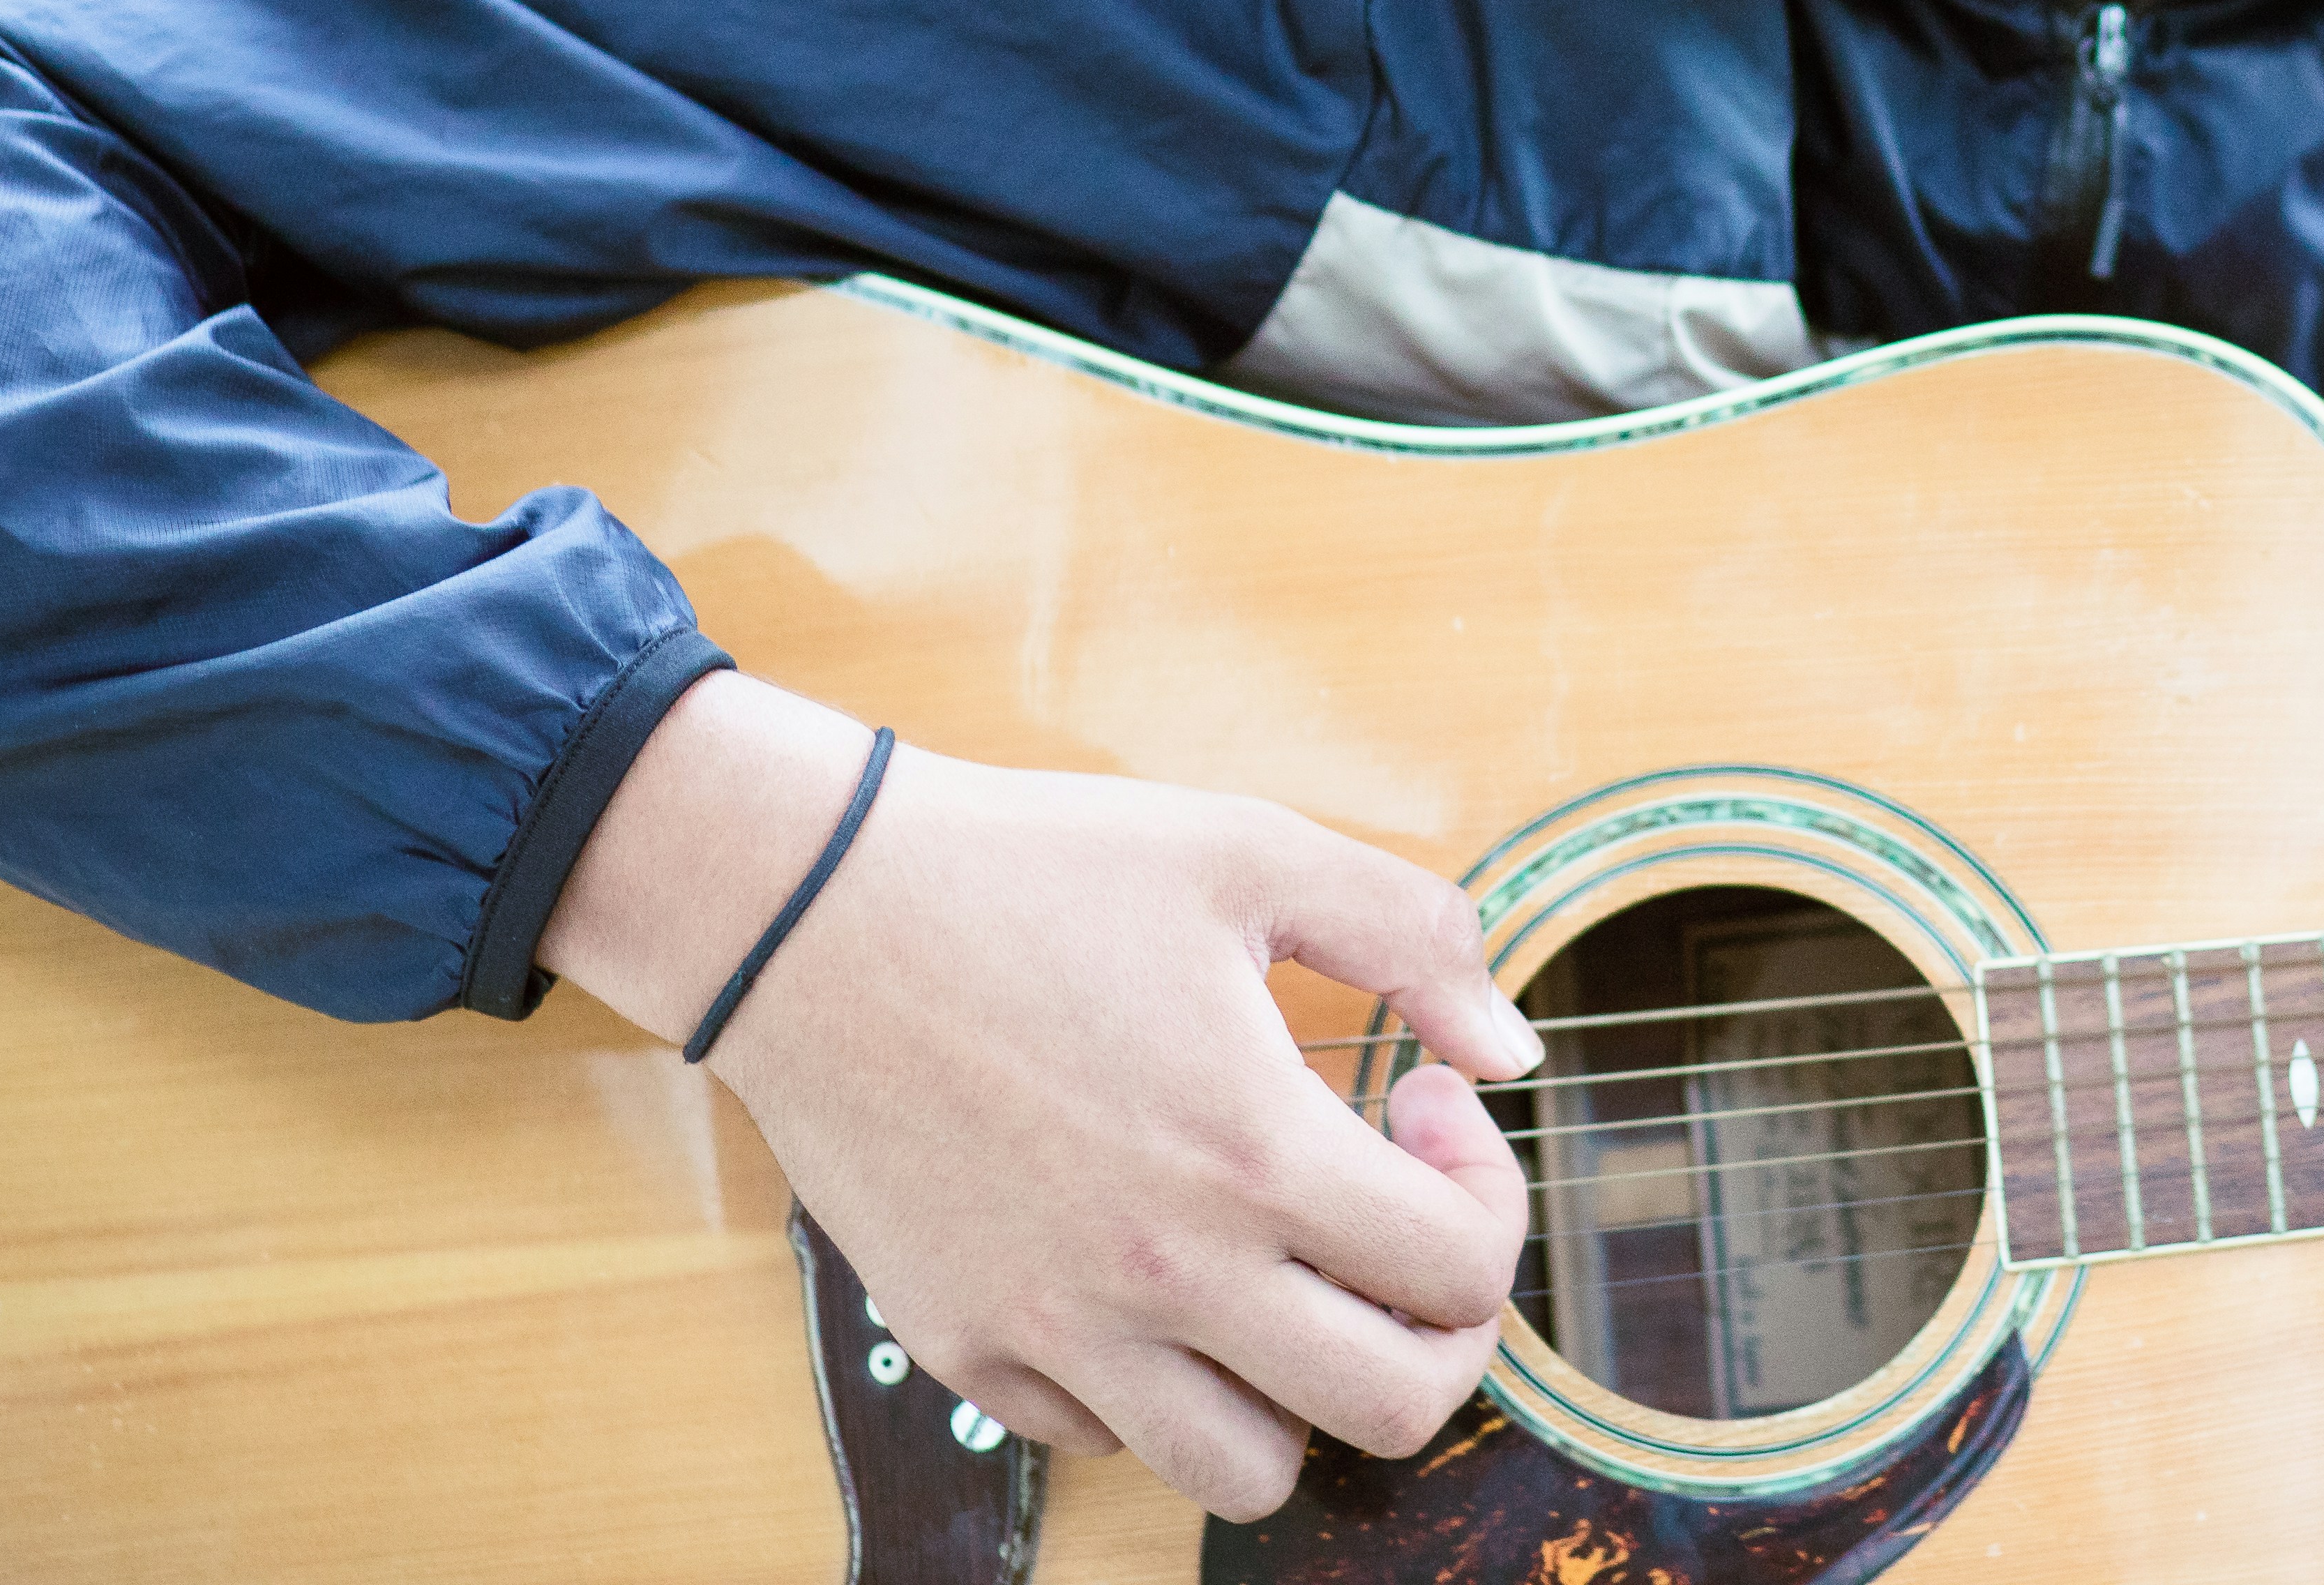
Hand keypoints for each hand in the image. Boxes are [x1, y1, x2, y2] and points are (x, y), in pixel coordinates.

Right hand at [537, 675, 1540, 1515]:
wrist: (808, 911)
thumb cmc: (1033, 867)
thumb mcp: (1252, 850)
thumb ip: (1416, 937)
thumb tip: (1515, 1050)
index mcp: (1251, 1155)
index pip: (1463, 1278)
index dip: (1487, 1191)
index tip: (1419, 1100)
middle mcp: (1161, 1274)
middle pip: (1391, 1412)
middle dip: (1438, 1325)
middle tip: (1395, 1218)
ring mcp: (1056, 1331)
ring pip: (1247, 1473)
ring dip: (1300, 1385)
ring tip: (1281, 1266)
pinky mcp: (966, 1346)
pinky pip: (1109, 1440)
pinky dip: (1161, 1385)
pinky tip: (1152, 1259)